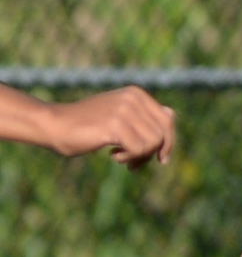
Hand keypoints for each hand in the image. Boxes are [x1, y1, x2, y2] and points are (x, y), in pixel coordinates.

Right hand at [47, 86, 175, 168]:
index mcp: (136, 93)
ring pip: (153, 143)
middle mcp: (133, 98)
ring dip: (139, 157)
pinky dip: (128, 158)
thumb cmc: (89, 125)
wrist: (56, 125)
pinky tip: (112, 155)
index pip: (168, 119)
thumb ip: (143, 114)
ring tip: (120, 157)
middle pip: (163, 134)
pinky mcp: (115, 124)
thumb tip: (172, 114)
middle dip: (153, 153)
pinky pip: (139, 149)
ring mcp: (124, 110)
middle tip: (136, 163)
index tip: (161, 159)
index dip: (168, 142)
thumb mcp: (120, 114)